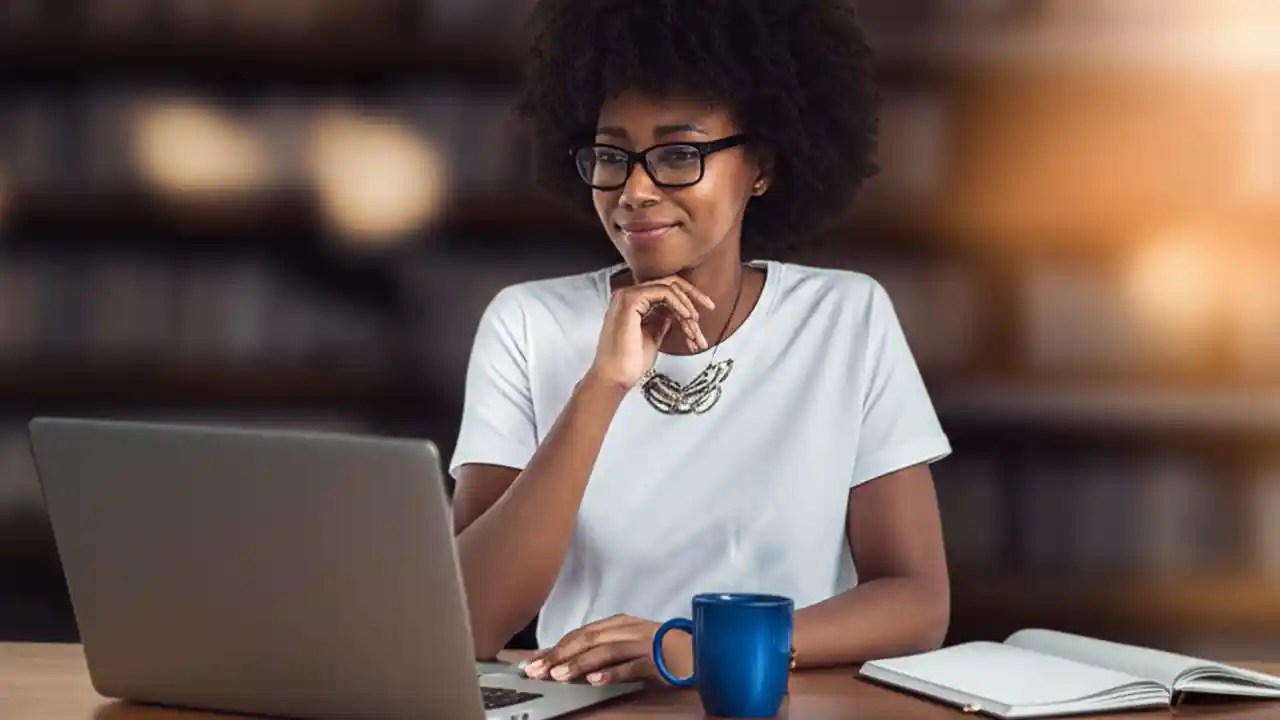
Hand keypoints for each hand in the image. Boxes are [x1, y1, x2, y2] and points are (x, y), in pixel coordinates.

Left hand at [522, 614, 693, 685]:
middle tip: (536, 670)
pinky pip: (631, 666)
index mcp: (619, 623)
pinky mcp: (657, 660)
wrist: (702, 650)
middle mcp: (628, 629)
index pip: (580, 634)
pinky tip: (594, 680)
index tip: (532, 662)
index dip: (555, 647)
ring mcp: (643, 644)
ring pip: (605, 651)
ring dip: (580, 663)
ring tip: (559, 675)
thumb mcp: (628, 644)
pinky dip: (611, 673)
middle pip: (588, 639)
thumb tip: (565, 664)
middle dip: (559, 655)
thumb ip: (601, 650)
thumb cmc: (661, 649)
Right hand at [589, 276, 715, 389]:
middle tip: (710, 307)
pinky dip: (680, 303)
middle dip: (692, 295)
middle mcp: (628, 295)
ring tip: (695, 325)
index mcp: (631, 303)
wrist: (615, 377)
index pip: (663, 291)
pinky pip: (664, 292)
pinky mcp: (631, 300)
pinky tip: (688, 318)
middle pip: (668, 283)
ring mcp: (628, 296)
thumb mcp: (652, 338)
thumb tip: (674, 314)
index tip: (701, 314)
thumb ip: (661, 323)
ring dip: (687, 304)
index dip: (686, 300)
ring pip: (668, 286)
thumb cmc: (629, 364)